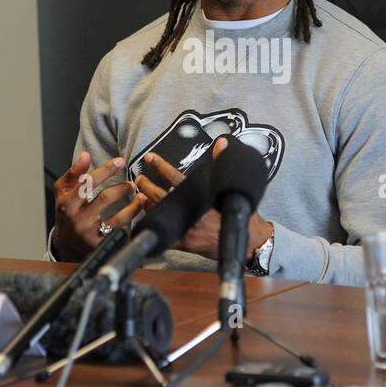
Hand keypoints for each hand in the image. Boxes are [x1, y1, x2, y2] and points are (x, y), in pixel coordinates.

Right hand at [51, 152, 144, 259]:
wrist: (65, 245)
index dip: (105, 170)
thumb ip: (73, 174)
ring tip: (140, 196)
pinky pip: (121, 229)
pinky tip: (137, 210)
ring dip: (133, 205)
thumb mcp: (63, 193)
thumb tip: (84, 155)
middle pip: (105, 198)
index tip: (120, 161)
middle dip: (122, 187)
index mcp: (67, 203)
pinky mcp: (100, 244)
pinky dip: (131, 218)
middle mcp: (78, 219)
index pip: (87, 183)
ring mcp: (90, 233)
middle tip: (132, 182)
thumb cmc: (66, 213)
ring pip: (117, 217)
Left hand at [133, 137, 271, 260]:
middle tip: (137, 177)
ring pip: (160, 214)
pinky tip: (145, 224)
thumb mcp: (231, 185)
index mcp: (199, 196)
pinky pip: (164, 238)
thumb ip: (222, 164)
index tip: (149, 158)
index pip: (175, 178)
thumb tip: (221, 142)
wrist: (249, 241)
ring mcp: (186, 229)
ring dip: (147, 204)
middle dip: (147, 186)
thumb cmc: (241, 213)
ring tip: (138, 195)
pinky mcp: (185, 244)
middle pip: (161, 196)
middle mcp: (190, 212)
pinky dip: (154, 230)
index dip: (161, 167)